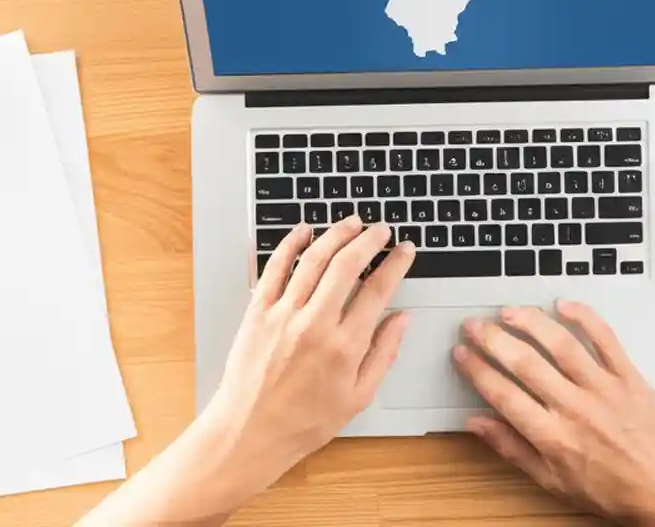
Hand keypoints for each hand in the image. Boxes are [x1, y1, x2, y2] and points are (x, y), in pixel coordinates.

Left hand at [201, 215, 413, 493]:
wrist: (250, 431)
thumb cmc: (304, 421)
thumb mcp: (359, 397)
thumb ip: (384, 353)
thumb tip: (403, 319)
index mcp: (345, 346)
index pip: (378, 290)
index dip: (396, 263)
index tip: (404, 251)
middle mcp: (315, 324)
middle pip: (347, 264)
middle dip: (369, 240)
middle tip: (381, 230)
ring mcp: (283, 315)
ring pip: (313, 259)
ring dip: (336, 234)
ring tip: (351, 223)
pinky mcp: (257, 312)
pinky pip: (274, 268)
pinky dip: (290, 244)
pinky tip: (304, 231)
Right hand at [454, 301, 654, 526]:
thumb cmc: (613, 490)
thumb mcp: (553, 481)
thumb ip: (512, 448)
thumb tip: (477, 424)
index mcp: (554, 437)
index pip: (503, 395)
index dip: (476, 370)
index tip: (461, 354)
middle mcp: (576, 409)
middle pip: (525, 363)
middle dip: (492, 339)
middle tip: (474, 325)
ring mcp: (604, 389)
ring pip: (560, 344)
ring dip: (530, 322)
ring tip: (508, 311)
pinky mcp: (629, 377)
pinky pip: (605, 339)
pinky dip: (584, 317)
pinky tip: (563, 305)